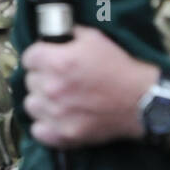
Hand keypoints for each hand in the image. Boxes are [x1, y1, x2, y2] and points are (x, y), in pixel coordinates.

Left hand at [21, 27, 155, 147]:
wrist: (141, 100)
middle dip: (42, 77)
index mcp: (57, 61)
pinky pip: (38, 130)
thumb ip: (68, 33)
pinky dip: (45, 125)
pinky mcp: (63, 135)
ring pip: (31, 105)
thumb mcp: (94, 38)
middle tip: (59, 79)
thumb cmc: (119, 66)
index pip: (28, 57)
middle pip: (29, 80)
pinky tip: (57, 118)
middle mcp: (52, 88)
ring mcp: (56, 114)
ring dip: (41, 100)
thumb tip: (52, 35)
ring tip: (57, 99)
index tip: (49, 60)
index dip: (39, 57)